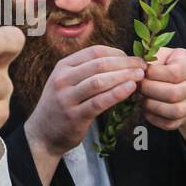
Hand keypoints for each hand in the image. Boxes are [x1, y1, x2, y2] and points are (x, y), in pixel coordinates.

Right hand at [23, 45, 144, 158]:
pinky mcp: (74, 116)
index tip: (133, 58)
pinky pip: (99, 102)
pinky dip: (117, 93)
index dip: (118, 53)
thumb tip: (122, 61)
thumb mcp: (68, 82)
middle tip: (143, 66)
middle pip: (99, 64)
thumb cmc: (61, 106)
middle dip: (125, 63)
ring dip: (123, 76)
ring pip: (100, 81)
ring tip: (140, 76)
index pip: (95, 51)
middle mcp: (63, 79)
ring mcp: (67, 98)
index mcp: (63, 66)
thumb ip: (88, 72)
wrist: (42, 134)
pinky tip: (130, 89)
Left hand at [135, 47, 185, 131]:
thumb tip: (136, 67)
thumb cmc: (168, 65)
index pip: (174, 73)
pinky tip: (145, 108)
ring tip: (140, 97)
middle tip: (137, 86)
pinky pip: (169, 123)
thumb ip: (151, 57)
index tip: (141, 72)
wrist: (185, 83)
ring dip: (151, 105)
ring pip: (173, 111)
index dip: (153, 74)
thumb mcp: (163, 54)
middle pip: (173, 94)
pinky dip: (153, 117)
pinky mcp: (182, 119)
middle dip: (149, 90)